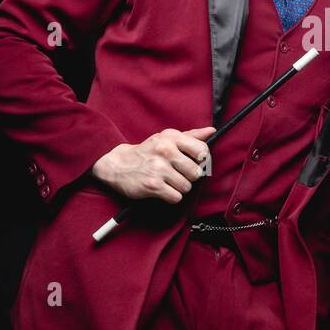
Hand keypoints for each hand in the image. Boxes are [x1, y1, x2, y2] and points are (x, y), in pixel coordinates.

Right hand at [91, 126, 215, 202]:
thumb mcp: (166, 138)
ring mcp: (159, 168)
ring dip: (180, 187)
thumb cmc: (148, 151)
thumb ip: (191, 136)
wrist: (118, 164)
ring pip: (187, 186)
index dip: (203, 160)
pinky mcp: (153, 185)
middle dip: (190, 177)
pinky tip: (164, 189)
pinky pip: (176, 197)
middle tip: (178, 173)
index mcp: (171, 137)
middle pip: (196, 172)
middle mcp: (165, 150)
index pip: (202, 150)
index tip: (195, 163)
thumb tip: (211, 131)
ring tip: (169, 181)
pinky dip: (172, 196)